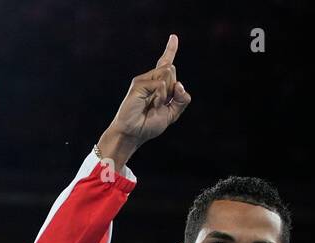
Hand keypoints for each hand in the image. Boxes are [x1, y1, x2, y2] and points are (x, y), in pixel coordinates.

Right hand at [98, 34, 191, 168]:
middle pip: (172, 69)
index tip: (173, 37)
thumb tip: (180, 84)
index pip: (165, 64)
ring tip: (155, 105)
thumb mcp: (172, 114)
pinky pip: (161, 84)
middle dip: (173, 88)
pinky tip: (152, 105)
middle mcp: (149, 79)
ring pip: (168, 73)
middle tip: (161, 104)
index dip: (170, 50)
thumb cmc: (148, 125)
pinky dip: (161, 97)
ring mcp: (143, 80)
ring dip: (167, 93)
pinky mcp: (138, 84)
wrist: (132, 134)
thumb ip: (182, 100)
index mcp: (157, 85)